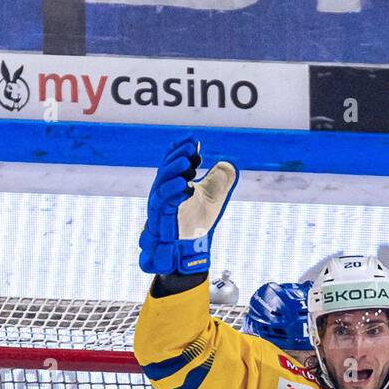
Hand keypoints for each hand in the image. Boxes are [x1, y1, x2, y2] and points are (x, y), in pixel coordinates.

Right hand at [138, 136, 238, 275]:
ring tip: (187, 163)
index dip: (181, 148)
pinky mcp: (161, 219)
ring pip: (162, 183)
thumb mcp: (214, 198)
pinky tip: (186, 185)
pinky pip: (164, 202)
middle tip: (191, 149)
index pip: (173, 160)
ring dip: (174, 171)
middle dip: (178, 156)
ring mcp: (160, 205)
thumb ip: (220, 181)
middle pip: (166, 169)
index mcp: (172, 182)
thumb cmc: (198, 222)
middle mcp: (163, 191)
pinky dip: (173, 192)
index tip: (194, 140)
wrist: (191, 248)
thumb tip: (229, 165)